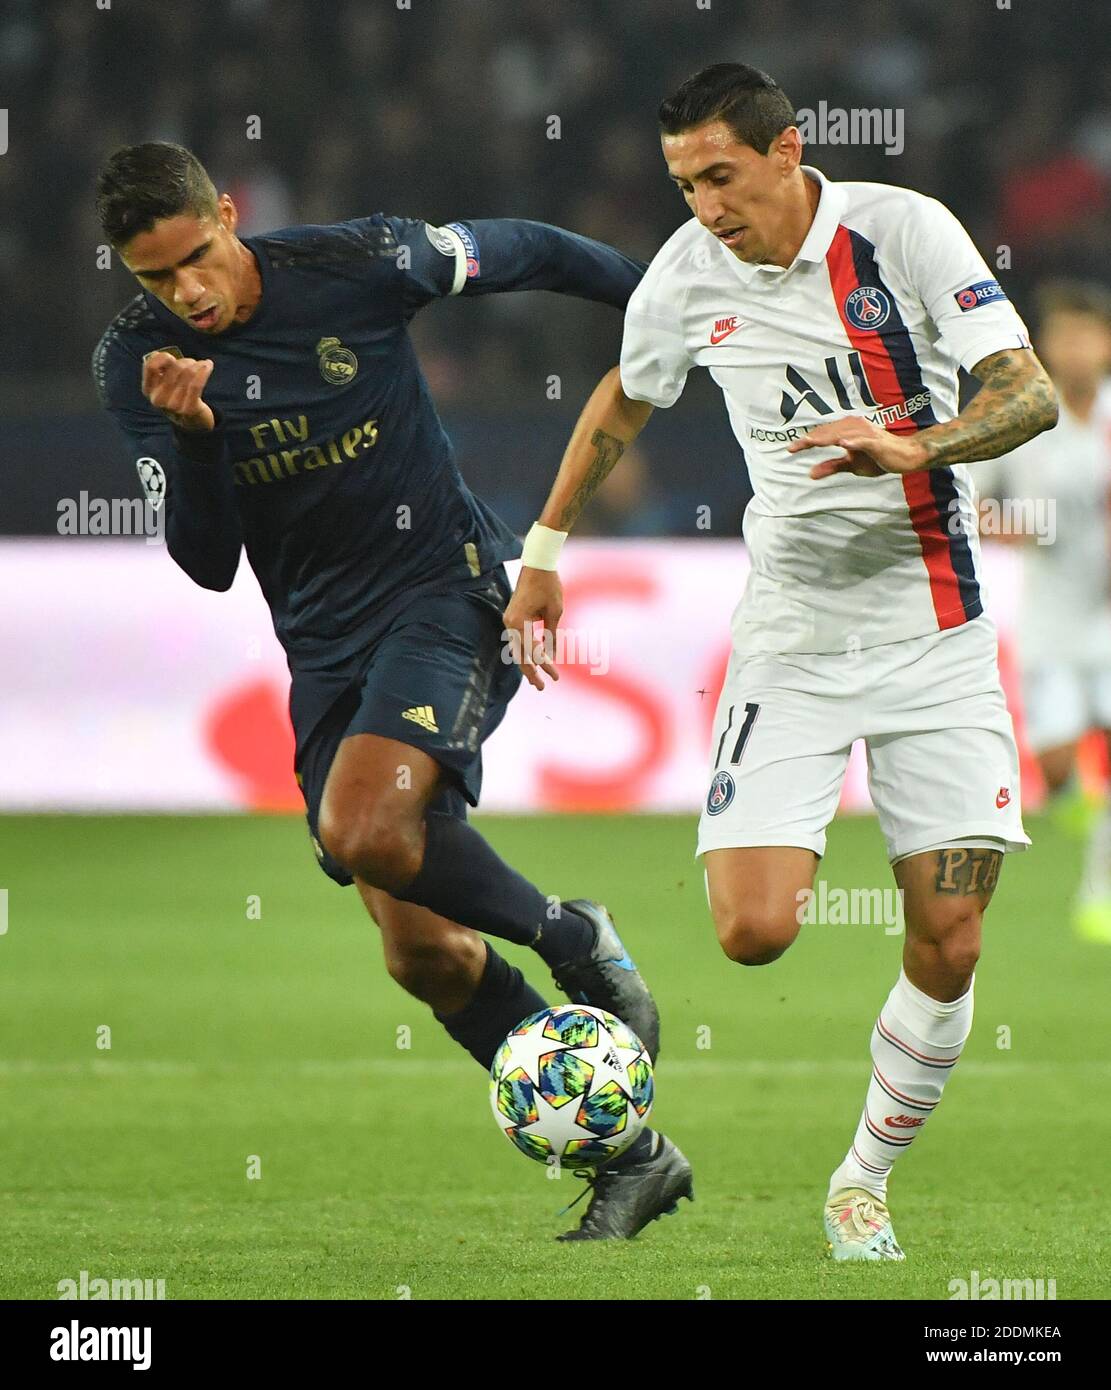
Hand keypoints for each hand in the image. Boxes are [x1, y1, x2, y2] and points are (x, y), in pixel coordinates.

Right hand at [142, 351, 215, 431]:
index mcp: (148, 390)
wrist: (192, 421)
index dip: (162, 357)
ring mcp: (172, 406)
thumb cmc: (178, 395)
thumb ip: (161, 369)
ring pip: (187, 374)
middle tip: (193, 363)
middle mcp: (158, 399)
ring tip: (203, 365)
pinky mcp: (188, 409)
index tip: (172, 356)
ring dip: (197, 365)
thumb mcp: (165, 383)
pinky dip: (204, 371)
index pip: (150, 366)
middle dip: (186, 361)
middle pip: (174, 367)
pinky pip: (196, 384)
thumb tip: (158, 354)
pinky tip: (208, 365)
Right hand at [503, 566, 562, 690]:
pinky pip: (518, 639)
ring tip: (536, 678)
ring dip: (527, 663)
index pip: (533, 651)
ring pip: (517, 649)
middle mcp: (510, 623)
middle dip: (531, 672)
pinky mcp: (512, 617)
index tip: (555, 677)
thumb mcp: (555, 612)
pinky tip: (535, 660)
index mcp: (519, 623)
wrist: (537, 564)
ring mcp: (509, 620)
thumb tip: (552, 655)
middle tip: (541, 687)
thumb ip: (552, 635)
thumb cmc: (548, 585)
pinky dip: (526, 651)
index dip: (545, 666)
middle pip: (520, 655)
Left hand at [787, 415, 927, 478]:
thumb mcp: (851, 465)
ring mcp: (865, 434)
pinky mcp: (877, 442)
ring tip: (810, 442)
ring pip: (842, 434)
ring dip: (826, 438)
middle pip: (828, 432)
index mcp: (846, 432)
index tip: (790, 449)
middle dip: (811, 439)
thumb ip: (831, 467)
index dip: (806, 442)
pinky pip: (863, 440)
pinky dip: (853, 441)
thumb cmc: (878, 458)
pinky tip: (842, 443)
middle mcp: (854, 428)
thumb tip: (810, 474)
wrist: (905, 457)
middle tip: (793, 447)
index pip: (822, 435)